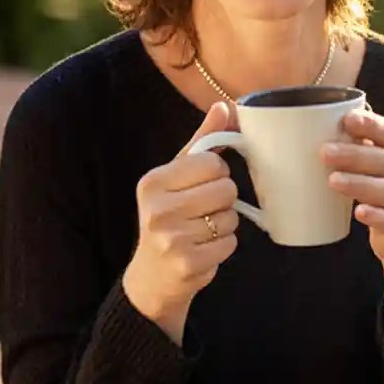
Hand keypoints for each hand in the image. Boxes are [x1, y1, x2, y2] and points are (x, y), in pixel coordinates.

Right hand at [123, 102, 240, 344]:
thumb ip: (202, 142)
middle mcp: (157, 209)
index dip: (217, 174)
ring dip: (225, 224)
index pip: (213, 163)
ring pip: (232, 217)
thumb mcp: (176, 177)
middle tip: (203, 211)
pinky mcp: (188, 263)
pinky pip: (231, 243)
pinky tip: (204, 248)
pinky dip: (224, 245)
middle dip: (224, 199)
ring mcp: (172, 238)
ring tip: (201, 231)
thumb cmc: (167, 218)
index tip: (202, 185)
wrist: (152, 277)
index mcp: (153, 182)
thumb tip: (225, 106)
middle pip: (226, 188)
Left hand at [323, 109, 383, 263]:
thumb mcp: (375, 164)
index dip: (372, 124)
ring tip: (333, 181)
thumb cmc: (380, 187)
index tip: (348, 119)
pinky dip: (377, 216)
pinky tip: (359, 212)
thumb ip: (357, 146)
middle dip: (355, 155)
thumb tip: (316, 128)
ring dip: (361, 184)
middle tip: (325, 152)